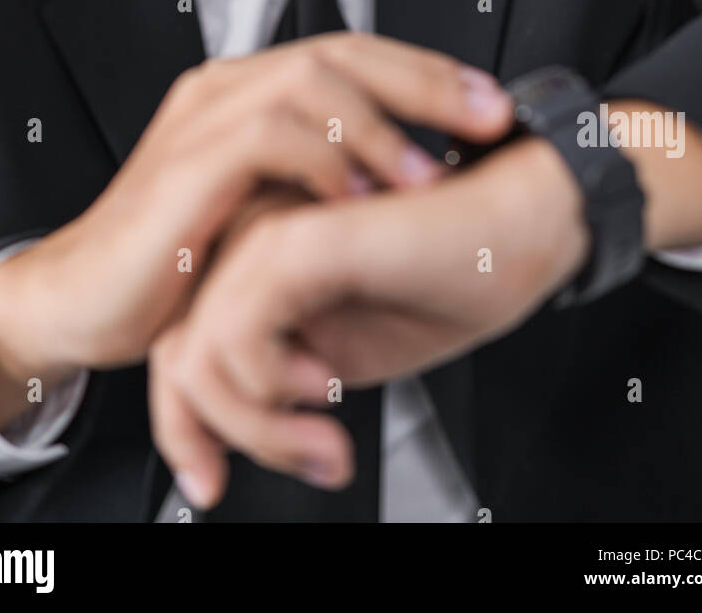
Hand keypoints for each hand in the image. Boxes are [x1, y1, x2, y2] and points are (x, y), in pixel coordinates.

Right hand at [0, 34, 512, 427]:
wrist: (84, 298)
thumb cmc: (178, 258)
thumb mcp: (265, 205)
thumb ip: (319, 176)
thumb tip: (413, 171)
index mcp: (248, 92)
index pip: (352, 53)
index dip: (427, 73)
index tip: (491, 103)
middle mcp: (226, 90)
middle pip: (341, 51)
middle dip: (426, 82)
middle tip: (489, 118)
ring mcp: (201, 121)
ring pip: (309, 81)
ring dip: (383, 127)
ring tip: (431, 176)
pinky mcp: (183, 168)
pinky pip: (265, 137)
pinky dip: (322, 161)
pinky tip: (360, 197)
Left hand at [148, 133, 589, 506]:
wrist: (525, 221)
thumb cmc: (454, 273)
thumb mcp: (344, 352)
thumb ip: (275, 377)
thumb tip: (223, 432)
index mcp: (256, 253)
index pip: (181, 345)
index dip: (185, 426)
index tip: (211, 480)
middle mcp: (249, 231)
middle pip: (176, 354)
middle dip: (224, 436)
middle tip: (306, 463)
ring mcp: (269, 226)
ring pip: (198, 354)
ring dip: (259, 428)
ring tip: (325, 441)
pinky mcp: (300, 236)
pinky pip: (235, 335)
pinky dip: (272, 390)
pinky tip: (330, 388)